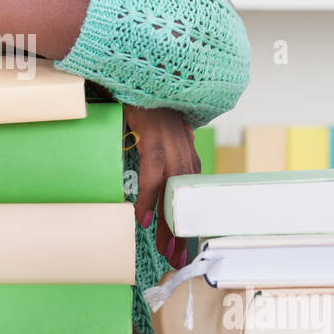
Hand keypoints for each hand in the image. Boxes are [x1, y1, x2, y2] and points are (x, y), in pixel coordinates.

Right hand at [123, 104, 201, 270]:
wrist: (142, 74)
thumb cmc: (148, 105)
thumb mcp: (163, 132)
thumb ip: (170, 152)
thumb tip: (168, 173)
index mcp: (186, 153)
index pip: (190, 196)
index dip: (188, 223)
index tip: (184, 248)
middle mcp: (183, 151)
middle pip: (184, 200)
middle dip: (180, 232)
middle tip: (176, 259)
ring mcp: (171, 145)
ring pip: (170, 193)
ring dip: (165, 224)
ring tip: (162, 248)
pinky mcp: (155, 139)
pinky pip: (152, 176)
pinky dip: (147, 198)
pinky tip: (142, 219)